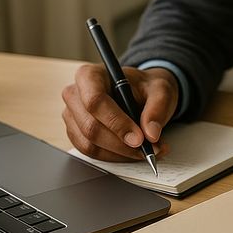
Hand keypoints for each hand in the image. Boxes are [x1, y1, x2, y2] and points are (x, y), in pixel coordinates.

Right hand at [62, 64, 177, 161]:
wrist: (142, 93)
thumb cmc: (146, 87)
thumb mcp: (160, 90)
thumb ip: (157, 109)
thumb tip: (151, 134)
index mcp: (90, 75)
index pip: (95, 101)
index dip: (116, 123)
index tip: (139, 138)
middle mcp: (75, 95)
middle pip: (90, 127)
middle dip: (121, 144)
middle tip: (148, 149)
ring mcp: (72, 116)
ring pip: (90, 145)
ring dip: (120, 153)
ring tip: (146, 150)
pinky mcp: (76, 134)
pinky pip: (92, 153)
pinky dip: (115, 157)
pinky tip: (133, 152)